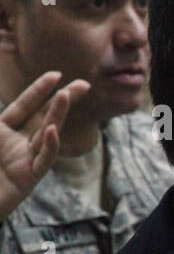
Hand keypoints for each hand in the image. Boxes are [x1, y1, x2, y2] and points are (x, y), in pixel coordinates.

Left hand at [0, 72, 89, 219]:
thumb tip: (34, 120)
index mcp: (2, 132)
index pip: (25, 106)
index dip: (39, 90)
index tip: (57, 74)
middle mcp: (17, 144)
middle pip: (44, 117)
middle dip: (63, 100)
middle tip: (84, 85)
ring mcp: (25, 161)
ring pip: (46, 134)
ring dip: (58, 115)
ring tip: (67, 95)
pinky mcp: (28, 179)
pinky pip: (43, 160)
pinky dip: (49, 146)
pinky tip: (53, 131)